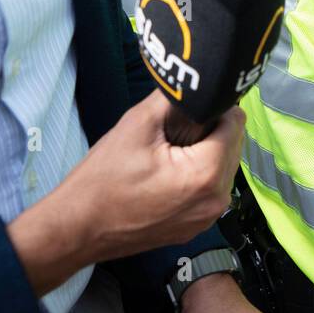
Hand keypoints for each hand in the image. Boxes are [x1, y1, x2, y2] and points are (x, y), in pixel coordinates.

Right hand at [9, 90, 245, 293]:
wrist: (78, 228)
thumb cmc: (103, 179)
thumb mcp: (137, 125)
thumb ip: (174, 99)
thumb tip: (196, 84)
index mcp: (206, 173)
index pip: (235, 124)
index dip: (216, 108)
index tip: (192, 106)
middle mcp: (216, 199)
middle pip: (232, 146)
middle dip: (211, 131)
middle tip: (175, 128)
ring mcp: (208, 217)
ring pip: (223, 168)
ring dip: (206, 153)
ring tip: (170, 150)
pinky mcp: (197, 226)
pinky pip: (211, 190)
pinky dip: (199, 175)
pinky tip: (170, 172)